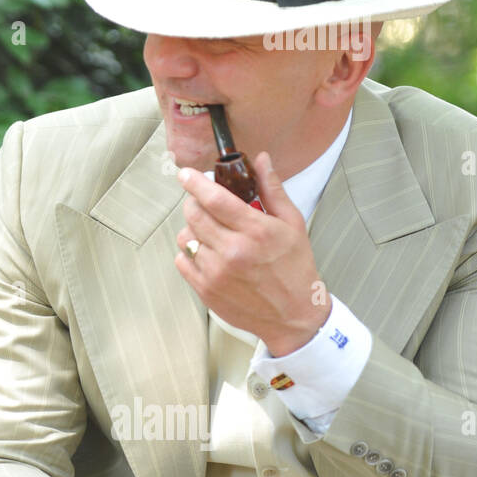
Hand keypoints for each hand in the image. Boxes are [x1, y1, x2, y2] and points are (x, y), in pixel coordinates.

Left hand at [174, 151, 330, 355]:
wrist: (293, 316)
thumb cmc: (294, 268)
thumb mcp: (292, 224)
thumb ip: (272, 190)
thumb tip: (261, 160)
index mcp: (256, 231)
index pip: (214, 199)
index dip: (195, 182)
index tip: (186, 174)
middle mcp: (233, 251)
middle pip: (194, 214)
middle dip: (194, 203)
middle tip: (204, 204)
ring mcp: (216, 272)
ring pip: (185, 236)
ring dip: (193, 229)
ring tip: (212, 233)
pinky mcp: (205, 289)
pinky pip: (182, 259)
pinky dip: (189, 252)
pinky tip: (208, 253)